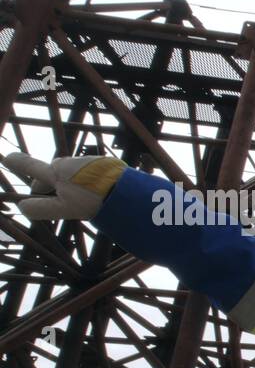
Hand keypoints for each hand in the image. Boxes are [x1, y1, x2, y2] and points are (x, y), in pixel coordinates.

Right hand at [3, 152, 125, 220]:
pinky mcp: (107, 165)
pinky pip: (90, 172)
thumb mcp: (64, 208)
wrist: (130, 190)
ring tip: (75, 197)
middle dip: (47, 181)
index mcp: (57, 172)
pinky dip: (86, 179)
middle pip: (52, 170)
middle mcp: (71, 162)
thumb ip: (42, 208)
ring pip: (72, 171)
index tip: (8, 159)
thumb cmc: (94, 199)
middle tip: (46, 193)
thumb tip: (22, 207)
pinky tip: (95, 192)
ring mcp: (90, 162)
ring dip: (68, 181)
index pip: (32, 167)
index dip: (19, 164)